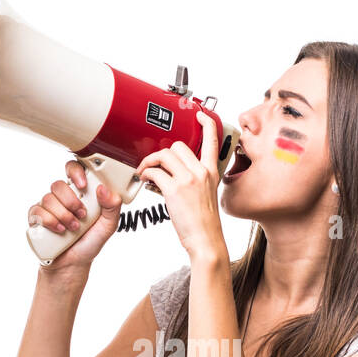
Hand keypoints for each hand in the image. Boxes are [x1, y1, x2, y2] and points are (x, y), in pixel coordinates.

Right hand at [26, 159, 123, 271]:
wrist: (74, 263)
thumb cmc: (89, 242)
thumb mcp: (108, 226)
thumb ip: (112, 207)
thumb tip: (104, 190)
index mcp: (80, 193)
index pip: (73, 170)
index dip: (76, 173)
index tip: (83, 186)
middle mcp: (63, 197)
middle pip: (59, 185)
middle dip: (71, 202)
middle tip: (81, 216)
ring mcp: (48, 207)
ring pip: (49, 199)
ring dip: (63, 215)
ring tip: (73, 228)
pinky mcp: (37, 218)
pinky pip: (38, 211)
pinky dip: (50, 221)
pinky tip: (60, 231)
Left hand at [135, 111, 225, 259]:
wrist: (206, 240)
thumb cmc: (205, 224)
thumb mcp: (207, 195)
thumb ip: (196, 180)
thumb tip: (175, 175)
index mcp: (211, 172)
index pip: (213, 140)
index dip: (206, 123)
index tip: (199, 115)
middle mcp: (201, 172)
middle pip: (178, 145)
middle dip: (162, 153)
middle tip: (154, 164)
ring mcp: (188, 180)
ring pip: (164, 155)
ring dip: (150, 161)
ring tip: (146, 172)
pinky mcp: (175, 190)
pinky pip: (155, 172)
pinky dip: (146, 174)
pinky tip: (145, 180)